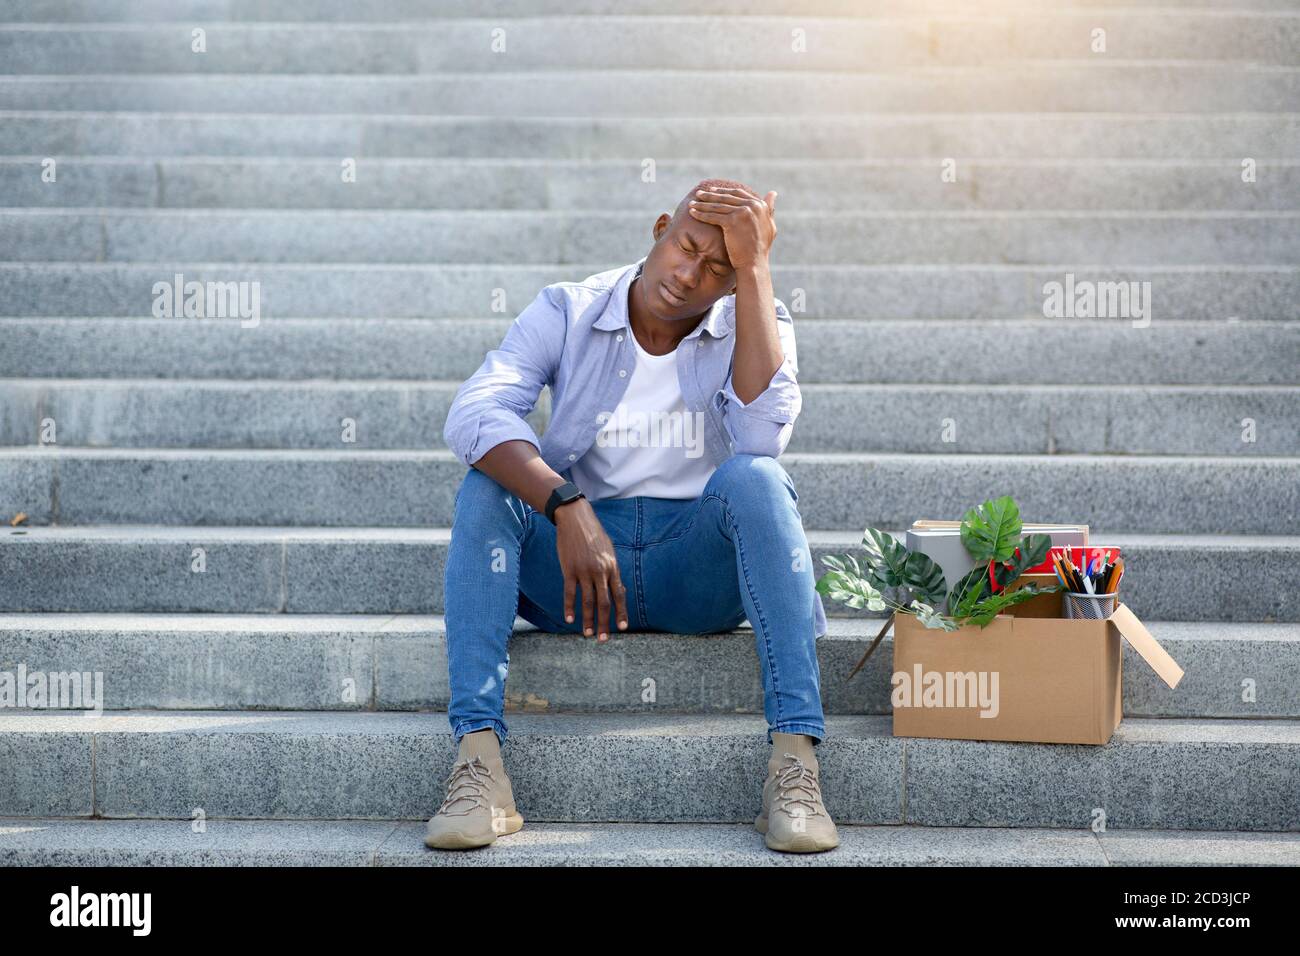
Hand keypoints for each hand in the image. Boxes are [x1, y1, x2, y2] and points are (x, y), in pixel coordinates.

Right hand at [554, 499, 628, 642]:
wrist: (576, 519)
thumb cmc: (593, 535)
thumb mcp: (608, 551)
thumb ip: (612, 571)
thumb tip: (618, 589)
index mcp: (612, 567)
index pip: (619, 595)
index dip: (621, 612)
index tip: (623, 628)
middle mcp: (600, 571)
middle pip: (604, 603)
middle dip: (604, 623)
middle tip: (603, 639)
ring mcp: (584, 571)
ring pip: (588, 601)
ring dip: (588, 620)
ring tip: (587, 634)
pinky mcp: (569, 569)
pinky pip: (570, 593)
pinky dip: (570, 607)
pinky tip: (570, 619)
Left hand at [687, 185, 776, 271]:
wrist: (754, 263)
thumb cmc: (760, 248)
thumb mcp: (769, 225)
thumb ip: (769, 208)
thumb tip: (773, 192)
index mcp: (760, 205)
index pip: (738, 194)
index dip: (724, 192)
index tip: (713, 191)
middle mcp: (753, 205)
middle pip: (726, 198)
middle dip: (710, 195)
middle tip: (699, 194)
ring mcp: (743, 212)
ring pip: (717, 206)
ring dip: (702, 204)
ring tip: (692, 203)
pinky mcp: (732, 221)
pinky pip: (713, 216)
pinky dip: (701, 214)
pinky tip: (692, 213)